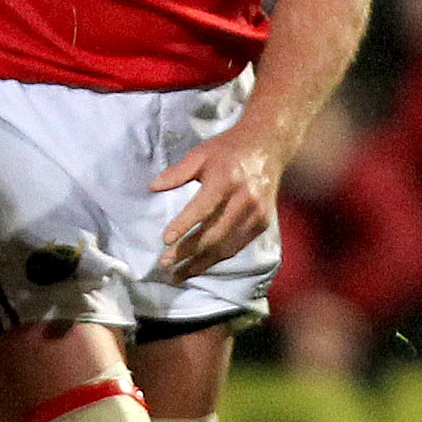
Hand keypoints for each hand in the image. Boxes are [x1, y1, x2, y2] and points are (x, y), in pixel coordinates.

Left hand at [153, 125, 283, 281]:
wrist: (268, 147)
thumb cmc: (228, 150)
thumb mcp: (200, 154)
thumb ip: (177, 172)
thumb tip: (153, 187)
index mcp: (227, 179)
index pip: (203, 207)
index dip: (184, 225)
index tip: (165, 240)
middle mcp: (245, 199)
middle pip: (214, 233)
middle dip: (188, 251)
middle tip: (165, 263)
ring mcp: (257, 214)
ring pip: (226, 246)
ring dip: (201, 262)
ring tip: (178, 273)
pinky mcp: (263, 223)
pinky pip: (237, 246)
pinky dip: (217, 259)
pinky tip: (199, 265)